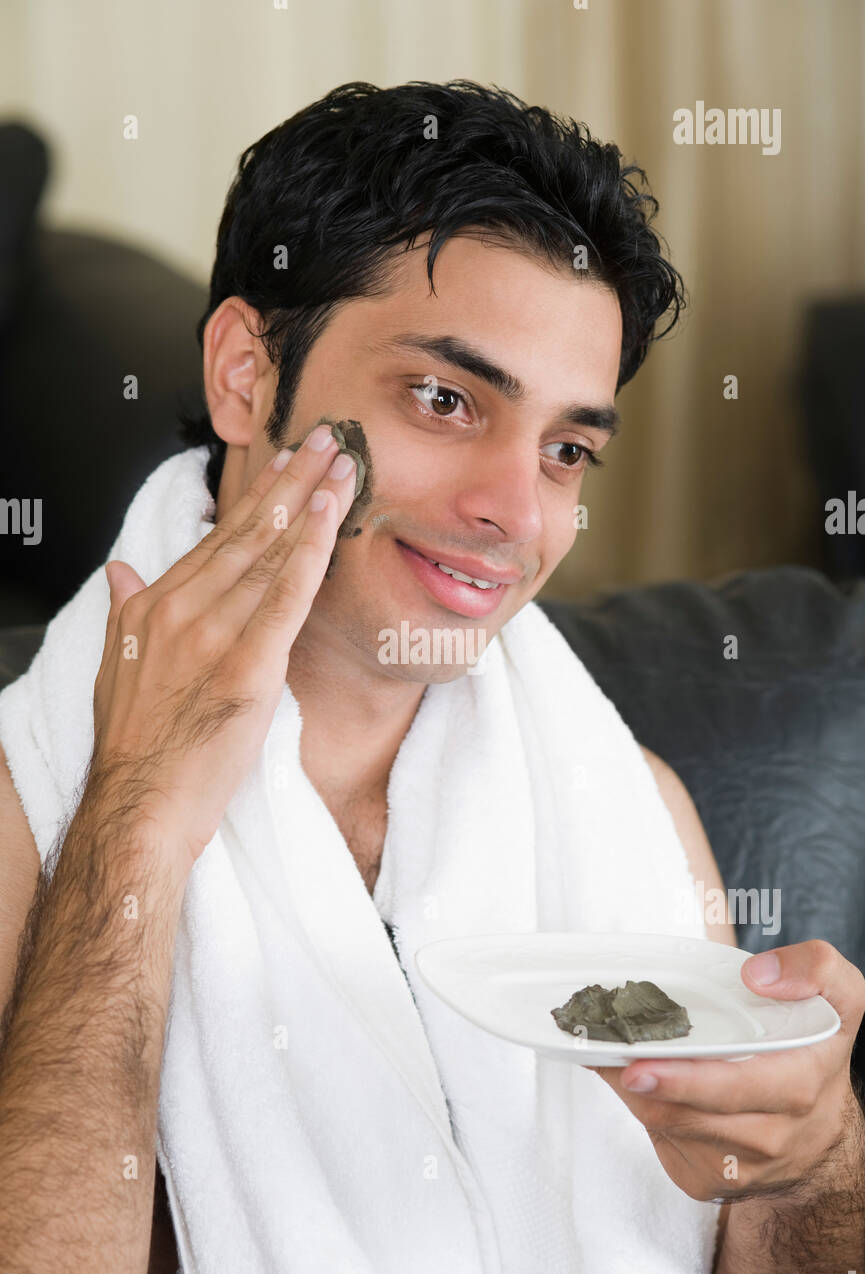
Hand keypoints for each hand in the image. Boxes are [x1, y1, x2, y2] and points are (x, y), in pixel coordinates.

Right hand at [88, 424, 356, 867]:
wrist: (141, 803)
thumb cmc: (138, 745)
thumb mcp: (117, 665)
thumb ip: (126, 610)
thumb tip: (121, 570)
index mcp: (157, 604)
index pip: (218, 537)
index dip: (259, 496)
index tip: (287, 464)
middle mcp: (184, 607)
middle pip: (248, 530)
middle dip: (292, 479)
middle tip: (327, 438)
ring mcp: (215, 633)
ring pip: (270, 551)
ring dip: (310, 500)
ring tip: (343, 461)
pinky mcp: (247, 665)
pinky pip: (286, 594)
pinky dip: (308, 548)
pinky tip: (328, 513)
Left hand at [590, 941, 864, 1201]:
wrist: (820, 1135)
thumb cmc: (815, 1054)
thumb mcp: (838, 1000)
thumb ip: (814, 968)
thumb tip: (758, 975)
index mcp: (798, 1083)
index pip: (736, 1086)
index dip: (684, 1079)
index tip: (642, 1065)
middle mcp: (772, 1133)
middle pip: (688, 1114)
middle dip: (643, 1086)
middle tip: (609, 1058)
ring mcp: (738, 1166)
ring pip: (667, 1128)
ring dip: (633, 1092)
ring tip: (613, 1054)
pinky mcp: (709, 1182)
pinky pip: (662, 1144)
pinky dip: (642, 1109)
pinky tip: (639, 1082)